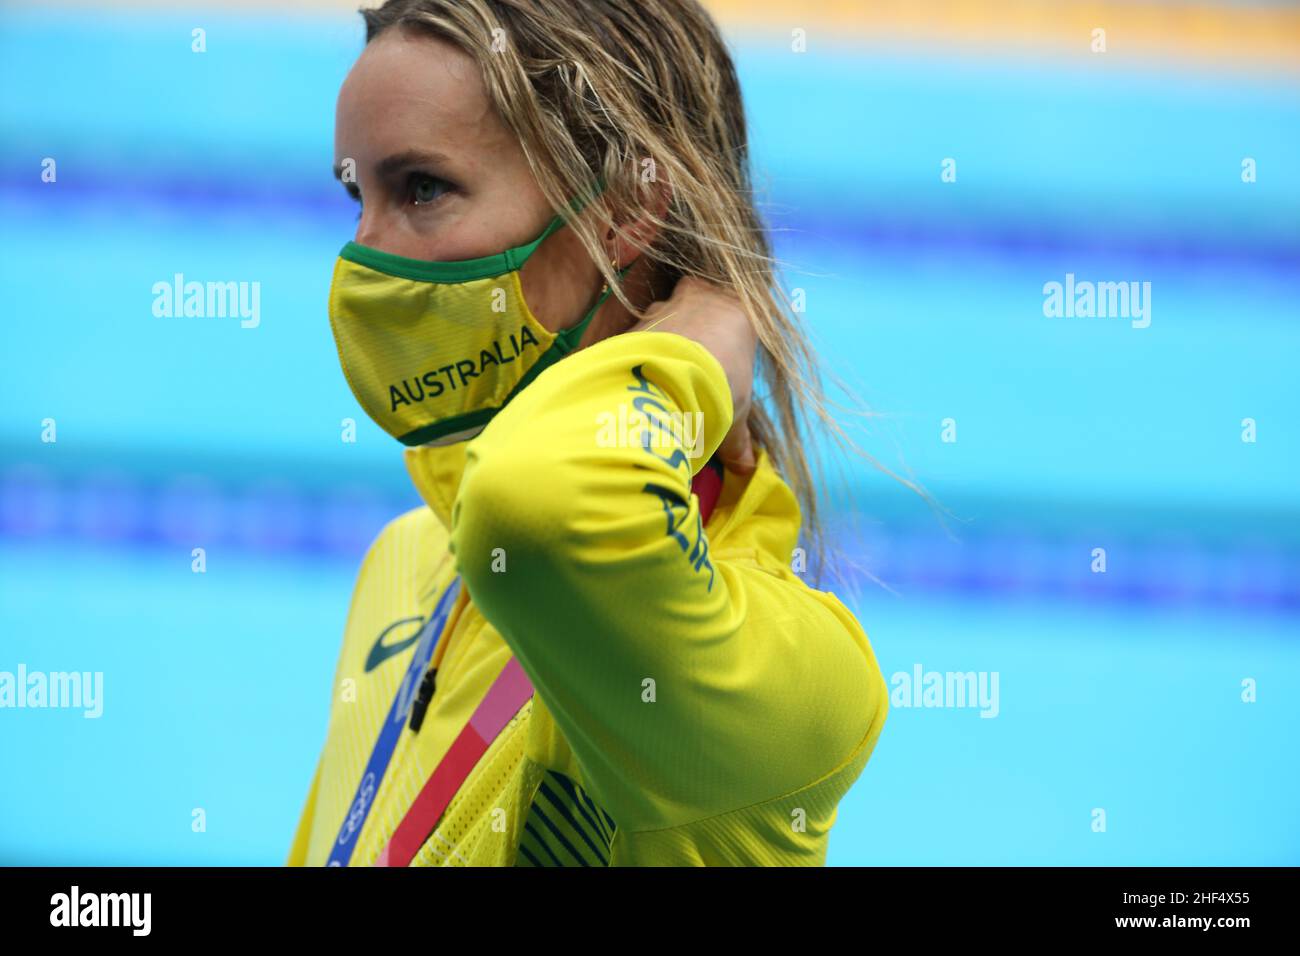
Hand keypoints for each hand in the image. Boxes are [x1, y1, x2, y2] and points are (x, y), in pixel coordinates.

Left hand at [631, 277, 756, 474]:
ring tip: (658, 384)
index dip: (724, 329)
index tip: (719, 355)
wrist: (672, 375)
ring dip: (659, 348)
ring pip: (659, 323)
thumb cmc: (721, 383)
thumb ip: (738, 437)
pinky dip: (635, 358)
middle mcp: (694, 298)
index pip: (730, 304)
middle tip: (685, 370)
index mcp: (733, 308)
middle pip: (690, 307)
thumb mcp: (734, 414)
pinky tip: (635, 383)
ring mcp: (658, 309)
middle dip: (687, 335)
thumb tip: (747, 468)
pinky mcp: (628, 325)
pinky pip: (634, 340)